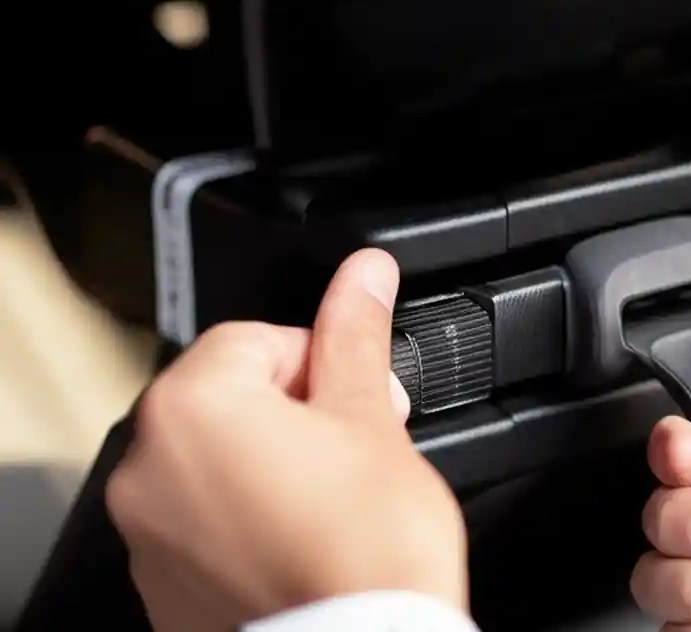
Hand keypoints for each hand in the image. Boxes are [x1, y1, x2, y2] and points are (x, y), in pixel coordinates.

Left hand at [106, 249, 467, 630]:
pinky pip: (203, 526)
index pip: (255, 338)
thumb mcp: (370, 419)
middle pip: (229, 400)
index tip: (357, 392)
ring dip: (270, 465)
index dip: (321, 360)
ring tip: (333, 501)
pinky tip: (303, 542)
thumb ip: (355, 335)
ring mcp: (148, 534)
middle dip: (294, 411)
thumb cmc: (367, 551)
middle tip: (354, 445)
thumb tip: (364, 275)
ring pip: (216, 464)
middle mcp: (147, 467)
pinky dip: (246, 522)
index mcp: (193, 407)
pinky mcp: (161, 587)